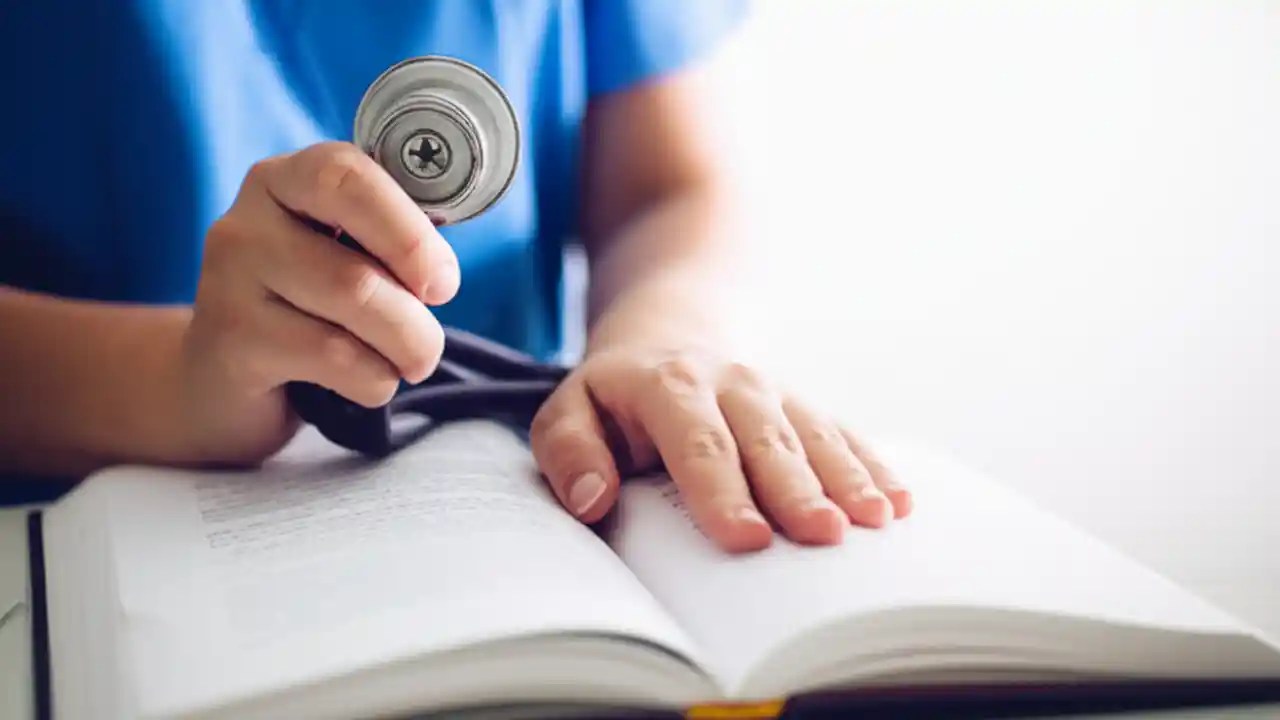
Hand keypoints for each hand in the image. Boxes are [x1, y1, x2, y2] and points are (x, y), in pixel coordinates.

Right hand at [180, 142, 458, 462]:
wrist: (222, 377)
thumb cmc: (310, 308)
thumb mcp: (349, 257)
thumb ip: (393, 240)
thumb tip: (440, 270)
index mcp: (285, 179)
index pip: (348, 176)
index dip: (410, 232)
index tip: (442, 282)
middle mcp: (247, 221)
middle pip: (358, 268)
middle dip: (414, 317)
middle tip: (427, 342)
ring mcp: (229, 280)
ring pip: (351, 311)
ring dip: (403, 350)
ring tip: (404, 363)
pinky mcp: (230, 341)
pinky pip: (334, 359)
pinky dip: (372, 381)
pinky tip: (361, 381)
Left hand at [529, 342, 913, 551]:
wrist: (669, 334)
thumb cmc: (614, 398)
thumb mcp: (569, 411)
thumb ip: (569, 452)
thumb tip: (591, 499)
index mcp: (667, 384)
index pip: (697, 441)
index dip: (722, 490)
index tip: (746, 537)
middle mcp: (730, 383)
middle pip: (766, 440)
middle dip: (797, 489)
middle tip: (824, 535)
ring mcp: (774, 392)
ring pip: (813, 433)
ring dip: (847, 477)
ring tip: (877, 519)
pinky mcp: (802, 406)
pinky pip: (842, 433)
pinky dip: (872, 465)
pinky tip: (899, 501)